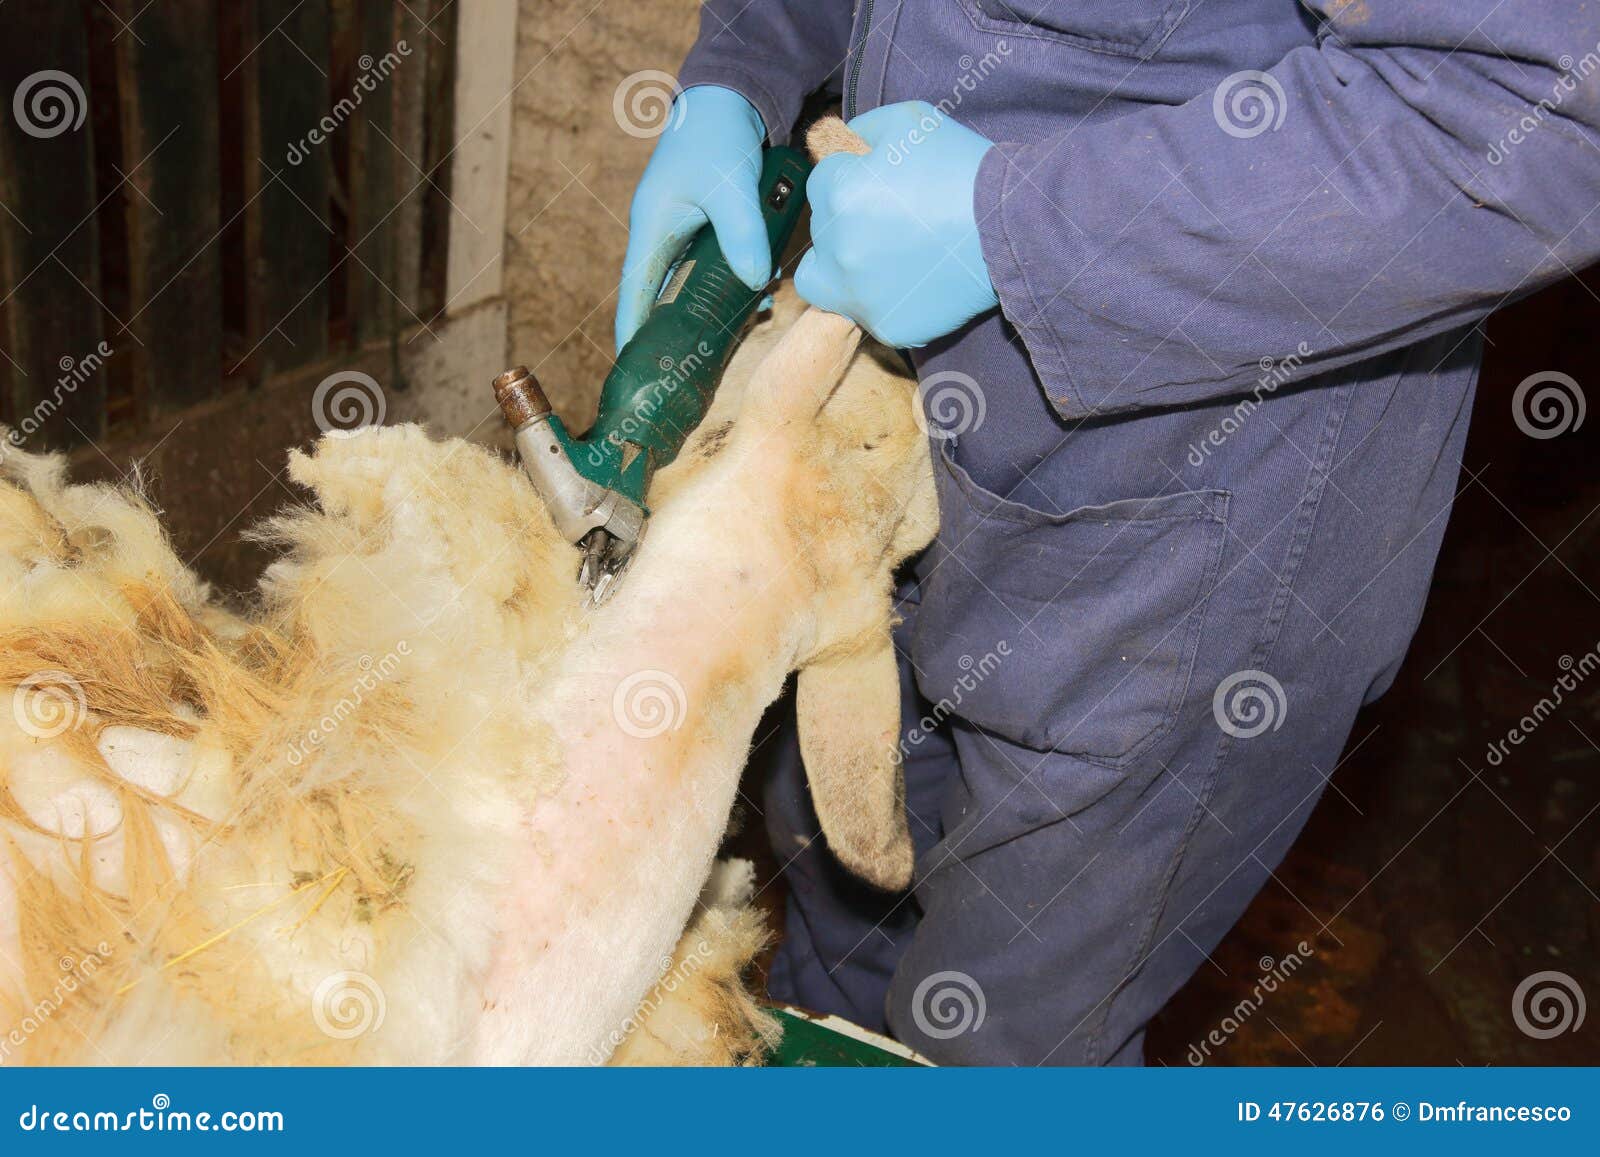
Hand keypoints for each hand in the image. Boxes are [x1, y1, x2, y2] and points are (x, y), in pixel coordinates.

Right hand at [616, 85, 770, 351]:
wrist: (729, 98)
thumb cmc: (717, 137)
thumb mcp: (730, 187)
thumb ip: (742, 234)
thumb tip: (756, 285)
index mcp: (652, 230)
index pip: (635, 294)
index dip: (633, 333)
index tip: (635, 369)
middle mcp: (663, 237)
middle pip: (662, 298)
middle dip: (677, 332)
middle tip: (692, 369)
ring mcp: (685, 234)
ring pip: (693, 286)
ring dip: (714, 308)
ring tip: (741, 330)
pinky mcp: (708, 229)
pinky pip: (715, 268)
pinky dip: (734, 283)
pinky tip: (761, 295)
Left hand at [796, 102, 997, 348]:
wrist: (1013, 225)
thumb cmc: (962, 169)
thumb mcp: (907, 121)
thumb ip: (859, 131)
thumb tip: (839, 148)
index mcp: (839, 193)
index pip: (820, 185)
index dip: (848, 180)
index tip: (877, 184)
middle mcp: (840, 249)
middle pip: (822, 233)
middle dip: (845, 222)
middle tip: (888, 218)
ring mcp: (862, 295)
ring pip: (824, 282)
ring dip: (843, 268)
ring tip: (882, 256)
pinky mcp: (888, 327)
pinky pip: (867, 313)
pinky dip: (881, 299)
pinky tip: (910, 280)